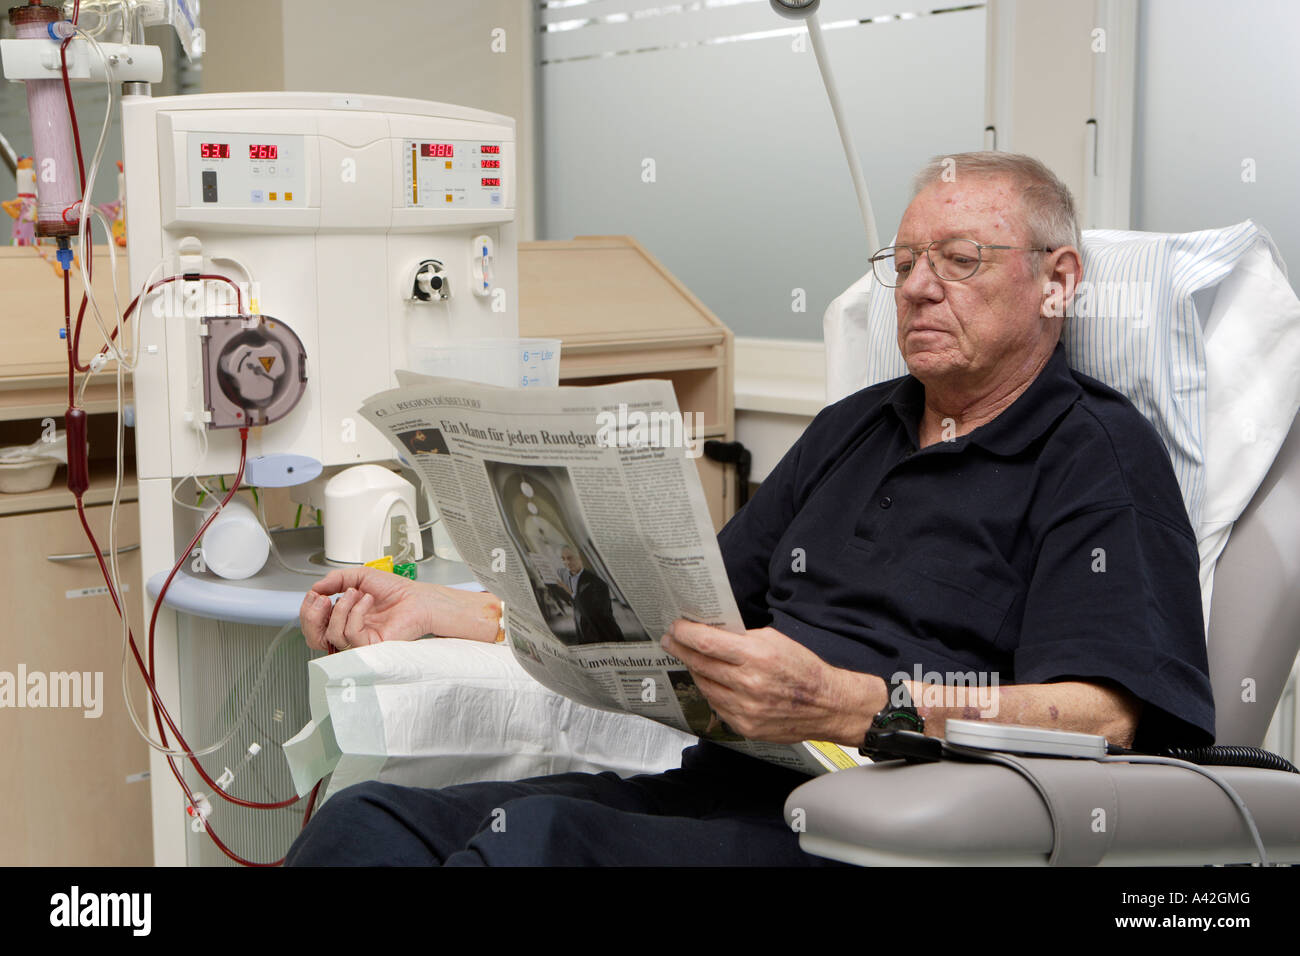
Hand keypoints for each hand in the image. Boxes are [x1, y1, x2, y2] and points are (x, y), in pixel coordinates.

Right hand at [299, 567, 499, 651]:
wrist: (418, 597)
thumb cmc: (395, 590)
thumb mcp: (359, 577)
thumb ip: (335, 580)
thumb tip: (315, 588)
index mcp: (342, 618)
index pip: (314, 625)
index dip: (308, 610)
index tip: (315, 593)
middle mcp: (348, 632)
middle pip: (314, 638)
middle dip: (311, 616)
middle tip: (322, 598)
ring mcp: (358, 641)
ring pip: (331, 634)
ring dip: (341, 607)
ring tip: (356, 592)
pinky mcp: (371, 647)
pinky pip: (351, 634)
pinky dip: (355, 612)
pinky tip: (367, 600)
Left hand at [661, 620, 873, 744]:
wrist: (828, 705)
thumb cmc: (803, 668)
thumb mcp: (775, 640)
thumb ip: (743, 637)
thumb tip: (713, 631)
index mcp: (756, 656)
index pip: (707, 643)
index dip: (685, 633)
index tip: (676, 628)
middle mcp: (748, 684)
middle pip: (700, 664)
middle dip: (681, 650)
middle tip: (672, 641)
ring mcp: (745, 709)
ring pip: (705, 686)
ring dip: (695, 671)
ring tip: (692, 659)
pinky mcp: (746, 726)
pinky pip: (717, 705)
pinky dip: (711, 691)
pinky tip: (713, 682)